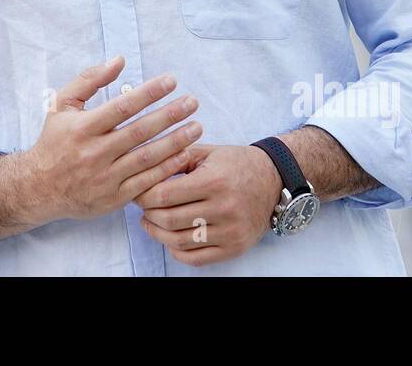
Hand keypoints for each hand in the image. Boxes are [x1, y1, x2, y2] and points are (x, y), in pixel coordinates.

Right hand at [25, 57, 203, 221]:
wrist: (39, 188)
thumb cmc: (54, 141)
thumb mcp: (62, 105)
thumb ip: (89, 80)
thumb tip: (119, 61)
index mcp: (82, 128)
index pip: (122, 107)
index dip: (149, 93)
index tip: (171, 81)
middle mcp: (95, 153)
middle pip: (140, 132)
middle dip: (170, 115)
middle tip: (192, 102)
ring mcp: (106, 177)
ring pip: (147, 158)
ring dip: (176, 141)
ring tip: (197, 126)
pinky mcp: (114, 198)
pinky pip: (147, 182)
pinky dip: (167, 168)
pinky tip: (185, 154)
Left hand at [132, 143, 281, 267]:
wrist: (274, 179)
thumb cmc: (236, 163)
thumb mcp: (207, 152)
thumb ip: (176, 158)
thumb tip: (143, 172)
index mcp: (213, 181)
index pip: (164, 196)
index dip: (144, 196)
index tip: (137, 191)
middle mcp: (224, 208)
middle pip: (169, 220)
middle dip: (148, 214)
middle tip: (141, 207)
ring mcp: (231, 231)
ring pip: (179, 242)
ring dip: (158, 234)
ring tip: (151, 222)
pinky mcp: (235, 247)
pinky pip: (196, 259)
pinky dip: (176, 251)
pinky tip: (169, 238)